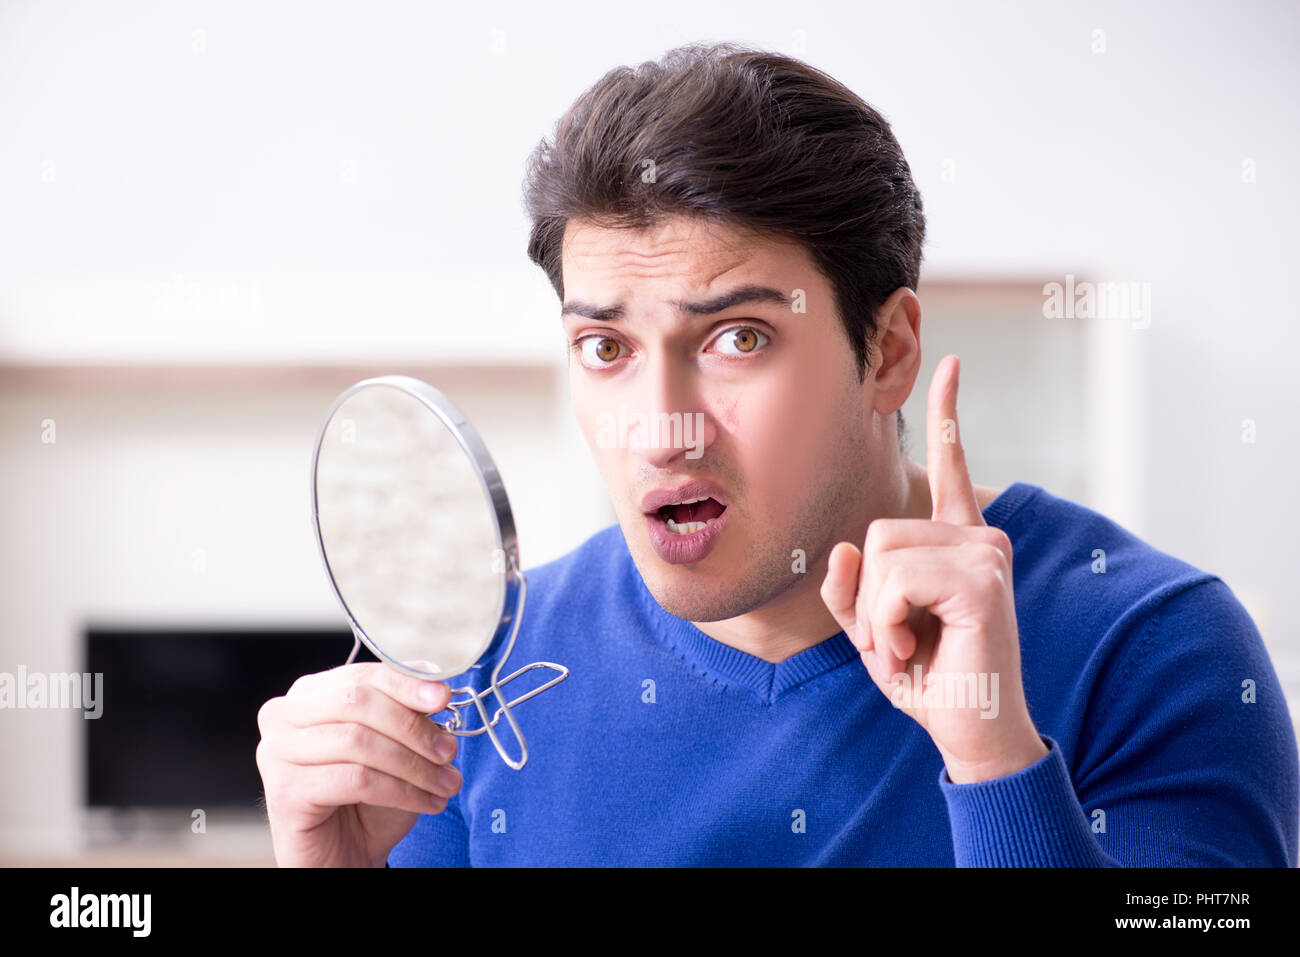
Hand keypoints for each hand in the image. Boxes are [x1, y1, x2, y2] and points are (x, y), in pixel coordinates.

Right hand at [256, 663, 462, 866]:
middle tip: (448, 750)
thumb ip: (407, 713)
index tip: (442, 696)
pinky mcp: (284, 791)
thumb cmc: (365, 799)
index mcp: (308, 694)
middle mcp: (284, 716)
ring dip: (413, 764)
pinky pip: (355, 780)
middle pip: (356, 702)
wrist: (342, 855)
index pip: (361, 675)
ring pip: (358, 742)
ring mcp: (277, 753)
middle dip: (411, 726)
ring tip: (445, 783)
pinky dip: (401, 790)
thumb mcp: (394, 746)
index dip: (405, 683)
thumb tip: (435, 690)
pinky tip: (426, 801)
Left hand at [820, 355, 1047, 782]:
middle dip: (867, 596)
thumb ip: (850, 588)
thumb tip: (842, 550)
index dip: (948, 414)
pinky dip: (889, 622)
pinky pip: (896, 580)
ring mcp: (986, 553)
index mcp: (957, 541)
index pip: (950, 466)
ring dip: (876, 614)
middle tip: (896, 639)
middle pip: (878, 533)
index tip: (951, 362)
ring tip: (908, 647)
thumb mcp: (872, 629)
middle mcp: (978, 537)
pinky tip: (914, 650)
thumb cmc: (929, 679)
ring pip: (881, 555)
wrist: (971, 731)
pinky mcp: (982, 579)